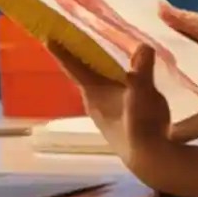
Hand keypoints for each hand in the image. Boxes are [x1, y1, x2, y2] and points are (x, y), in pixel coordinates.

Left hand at [47, 43, 173, 171]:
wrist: (149, 159)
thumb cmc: (140, 124)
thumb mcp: (143, 93)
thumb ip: (142, 69)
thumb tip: (142, 46)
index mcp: (94, 92)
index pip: (74, 67)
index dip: (62, 51)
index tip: (48, 37)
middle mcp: (93, 103)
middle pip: (83, 75)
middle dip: (80, 57)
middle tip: (76, 39)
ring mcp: (104, 115)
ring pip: (97, 86)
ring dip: (97, 71)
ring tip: (102, 57)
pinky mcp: (116, 123)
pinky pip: (109, 96)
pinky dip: (111, 84)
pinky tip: (123, 83)